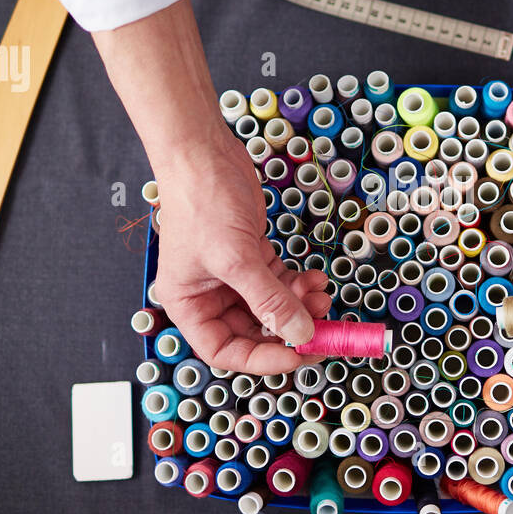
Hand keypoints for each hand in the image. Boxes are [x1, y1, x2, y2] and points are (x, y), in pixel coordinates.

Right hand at [151, 127, 329, 373]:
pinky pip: (280, 284)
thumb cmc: (200, 200)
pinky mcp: (252, 258)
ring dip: (300, 307)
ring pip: (272, 308)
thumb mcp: (236, 257)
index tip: (297, 356)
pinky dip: (300, 286)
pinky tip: (316, 279)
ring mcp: (232, 277)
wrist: (203, 153)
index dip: (262, 359)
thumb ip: (268, 298)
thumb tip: (299, 333)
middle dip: (289, 331)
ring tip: (322, 296)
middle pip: (254, 332)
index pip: (225, 351)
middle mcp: (209, 296)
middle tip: (323, 331)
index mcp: (189, 305)